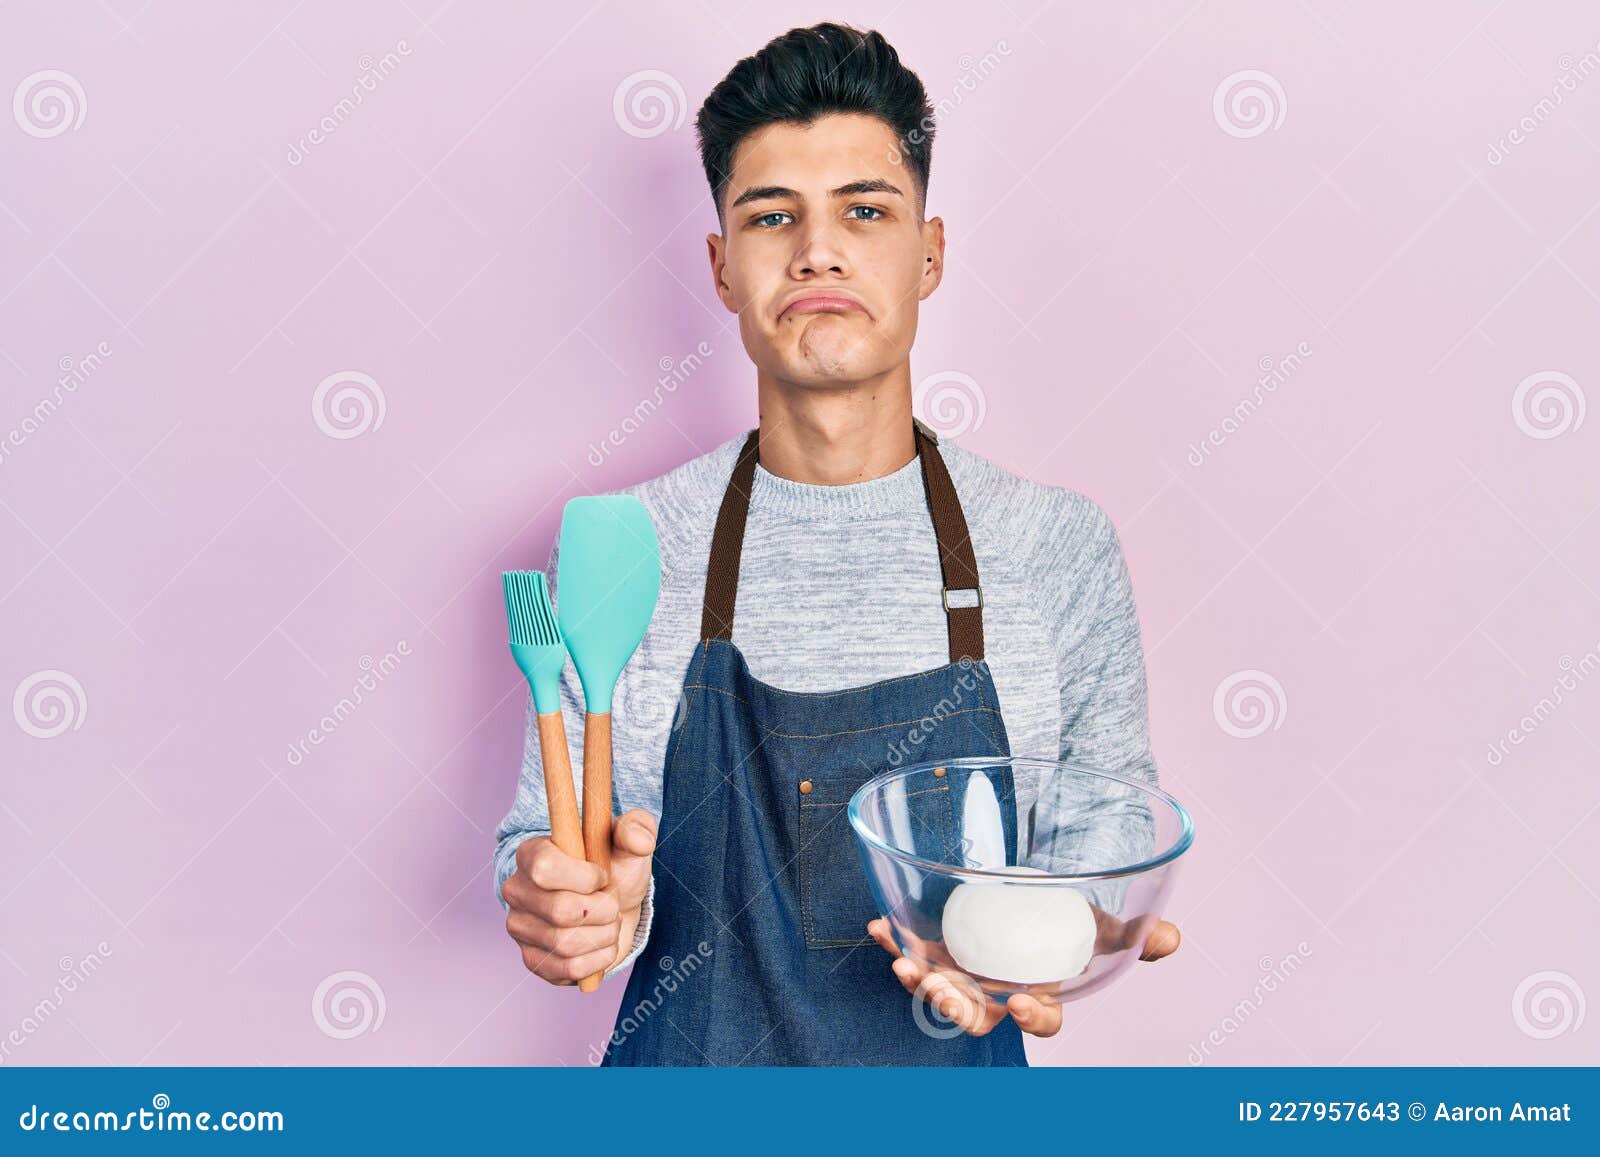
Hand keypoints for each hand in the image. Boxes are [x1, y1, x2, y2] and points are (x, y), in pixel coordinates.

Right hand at [503, 809, 657, 985]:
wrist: (614, 909)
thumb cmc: (615, 872)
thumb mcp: (628, 845)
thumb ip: (637, 830)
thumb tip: (639, 839)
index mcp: (532, 853)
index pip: (545, 869)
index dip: (585, 877)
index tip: (603, 876)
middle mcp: (517, 891)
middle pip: (561, 911)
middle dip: (603, 910)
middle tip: (612, 904)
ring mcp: (520, 928)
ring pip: (567, 944)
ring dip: (604, 935)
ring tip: (609, 924)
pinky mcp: (532, 960)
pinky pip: (568, 969)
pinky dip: (598, 960)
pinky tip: (602, 945)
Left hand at [867, 913, 1181, 1038]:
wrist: (1031, 878)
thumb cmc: (1065, 912)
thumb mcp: (1099, 918)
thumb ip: (1134, 934)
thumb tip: (1171, 939)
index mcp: (1040, 989)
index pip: (1041, 1019)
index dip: (1032, 1018)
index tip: (1021, 1002)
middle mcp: (996, 988)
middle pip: (976, 1017)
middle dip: (955, 1012)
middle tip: (940, 994)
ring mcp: (961, 971)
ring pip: (936, 992)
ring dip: (917, 983)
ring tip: (905, 966)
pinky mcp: (932, 947)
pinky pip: (907, 951)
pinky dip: (891, 940)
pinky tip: (878, 927)